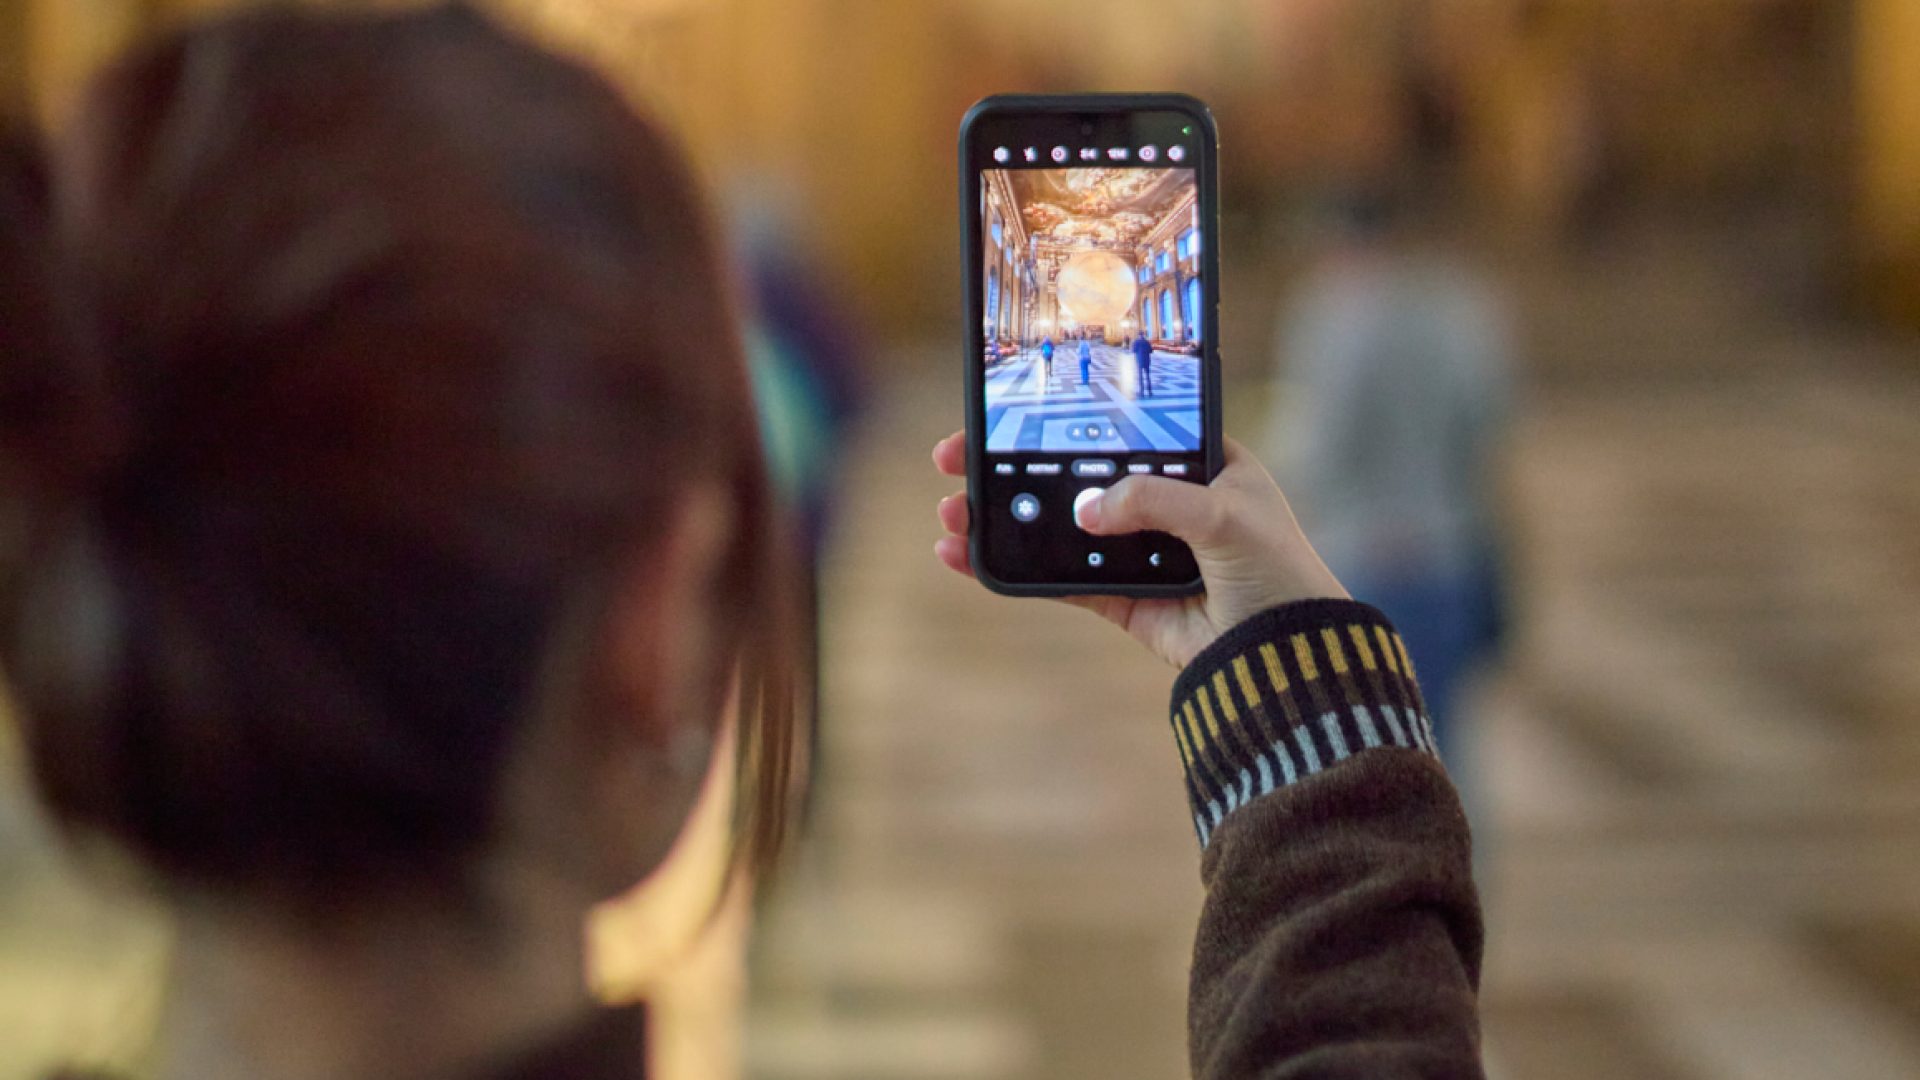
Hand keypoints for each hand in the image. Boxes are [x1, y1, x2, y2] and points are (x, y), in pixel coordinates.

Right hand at [933, 433, 1347, 668]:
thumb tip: (1086, 511)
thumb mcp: (1223, 516)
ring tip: (952, 516)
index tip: (1003, 414)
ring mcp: (1140, 551)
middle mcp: (1165, 502)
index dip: (1061, 418)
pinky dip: (1017, 572)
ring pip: (1058, 528)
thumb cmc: (1278, 571)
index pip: (1116, 427)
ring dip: (1003, 522)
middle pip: (1073, 474)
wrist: (1288, 657)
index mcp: (1198, 463)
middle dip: (1009, 469)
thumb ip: (1154, 501)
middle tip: (953, 462)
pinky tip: (972, 560)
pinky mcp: (1125, 600)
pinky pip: (1060, 580)